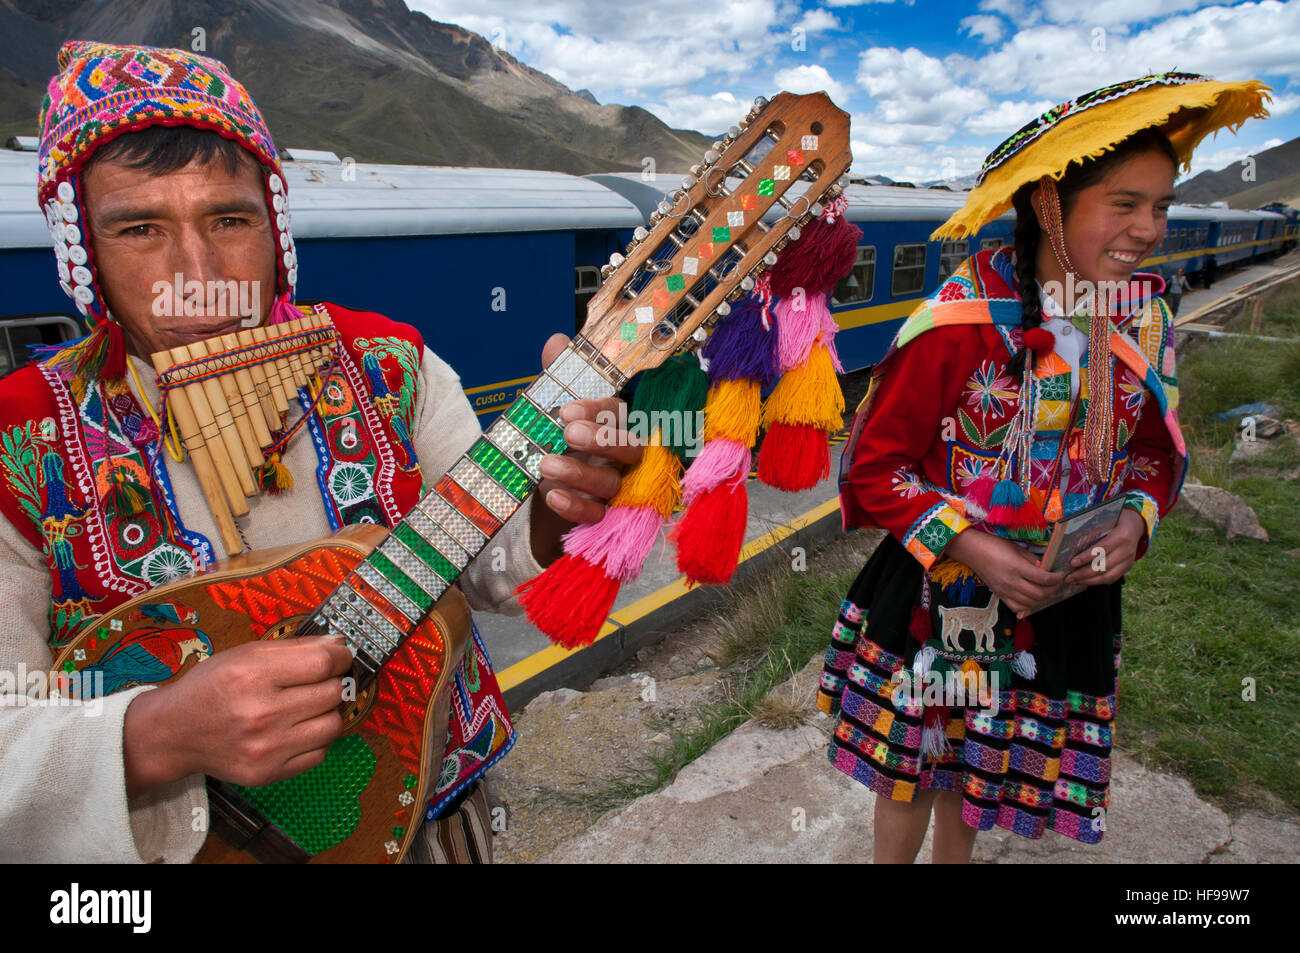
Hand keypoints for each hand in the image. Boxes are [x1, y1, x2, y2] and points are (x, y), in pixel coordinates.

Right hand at [123, 636, 353, 796]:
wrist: (174, 733)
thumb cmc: (211, 688)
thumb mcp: (244, 655)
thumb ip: (294, 647)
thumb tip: (339, 645)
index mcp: (252, 675)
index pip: (322, 663)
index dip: (340, 657)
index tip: (339, 657)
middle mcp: (260, 713)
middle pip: (331, 693)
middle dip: (333, 682)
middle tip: (318, 682)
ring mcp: (265, 748)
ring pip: (333, 725)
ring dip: (328, 712)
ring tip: (310, 706)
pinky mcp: (268, 773)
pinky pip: (320, 753)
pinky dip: (316, 739)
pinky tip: (298, 729)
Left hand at [529, 334, 643, 562]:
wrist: (543, 490)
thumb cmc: (559, 442)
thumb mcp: (553, 409)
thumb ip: (557, 379)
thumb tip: (557, 341)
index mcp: (615, 425)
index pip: (619, 413)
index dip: (597, 411)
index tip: (566, 409)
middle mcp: (622, 457)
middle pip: (628, 448)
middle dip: (600, 439)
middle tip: (566, 432)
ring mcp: (615, 488)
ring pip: (610, 483)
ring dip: (579, 472)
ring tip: (545, 464)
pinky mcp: (600, 516)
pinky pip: (596, 515)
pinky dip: (575, 506)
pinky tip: (551, 496)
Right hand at [945, 529, 1066, 616]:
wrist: (972, 551)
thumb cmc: (994, 546)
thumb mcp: (1017, 549)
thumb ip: (1032, 560)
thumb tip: (1046, 569)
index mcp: (1017, 567)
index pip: (1044, 579)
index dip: (1057, 578)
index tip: (1061, 574)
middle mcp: (1011, 582)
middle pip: (1040, 593)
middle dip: (1053, 589)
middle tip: (1056, 582)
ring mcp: (1005, 591)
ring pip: (1031, 602)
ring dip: (1042, 597)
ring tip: (1046, 589)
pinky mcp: (1000, 595)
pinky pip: (1018, 607)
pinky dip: (1028, 605)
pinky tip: (1031, 597)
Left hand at [1064, 508, 1145, 586]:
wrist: (1135, 525)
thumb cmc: (1115, 520)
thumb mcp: (1106, 519)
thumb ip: (1093, 529)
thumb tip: (1070, 540)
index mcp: (1121, 536)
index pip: (1102, 549)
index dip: (1086, 557)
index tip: (1072, 563)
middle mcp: (1127, 550)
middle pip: (1103, 566)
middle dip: (1083, 574)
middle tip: (1068, 577)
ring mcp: (1129, 561)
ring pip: (1107, 576)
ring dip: (1088, 581)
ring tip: (1073, 581)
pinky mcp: (1127, 567)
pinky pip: (1111, 578)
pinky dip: (1096, 581)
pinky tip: (1083, 581)